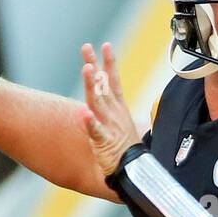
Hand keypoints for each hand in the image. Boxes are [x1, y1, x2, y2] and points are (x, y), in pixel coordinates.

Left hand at [79, 41, 140, 175]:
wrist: (134, 171)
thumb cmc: (125, 148)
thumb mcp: (119, 124)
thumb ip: (110, 110)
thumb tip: (105, 100)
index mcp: (118, 109)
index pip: (113, 81)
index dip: (110, 63)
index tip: (105, 45)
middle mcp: (114, 114)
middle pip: (103, 86)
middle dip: (95, 67)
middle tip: (87, 48)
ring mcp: (109, 126)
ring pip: (98, 102)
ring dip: (93, 86)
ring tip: (87, 69)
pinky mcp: (104, 142)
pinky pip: (96, 130)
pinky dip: (90, 122)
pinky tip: (83, 113)